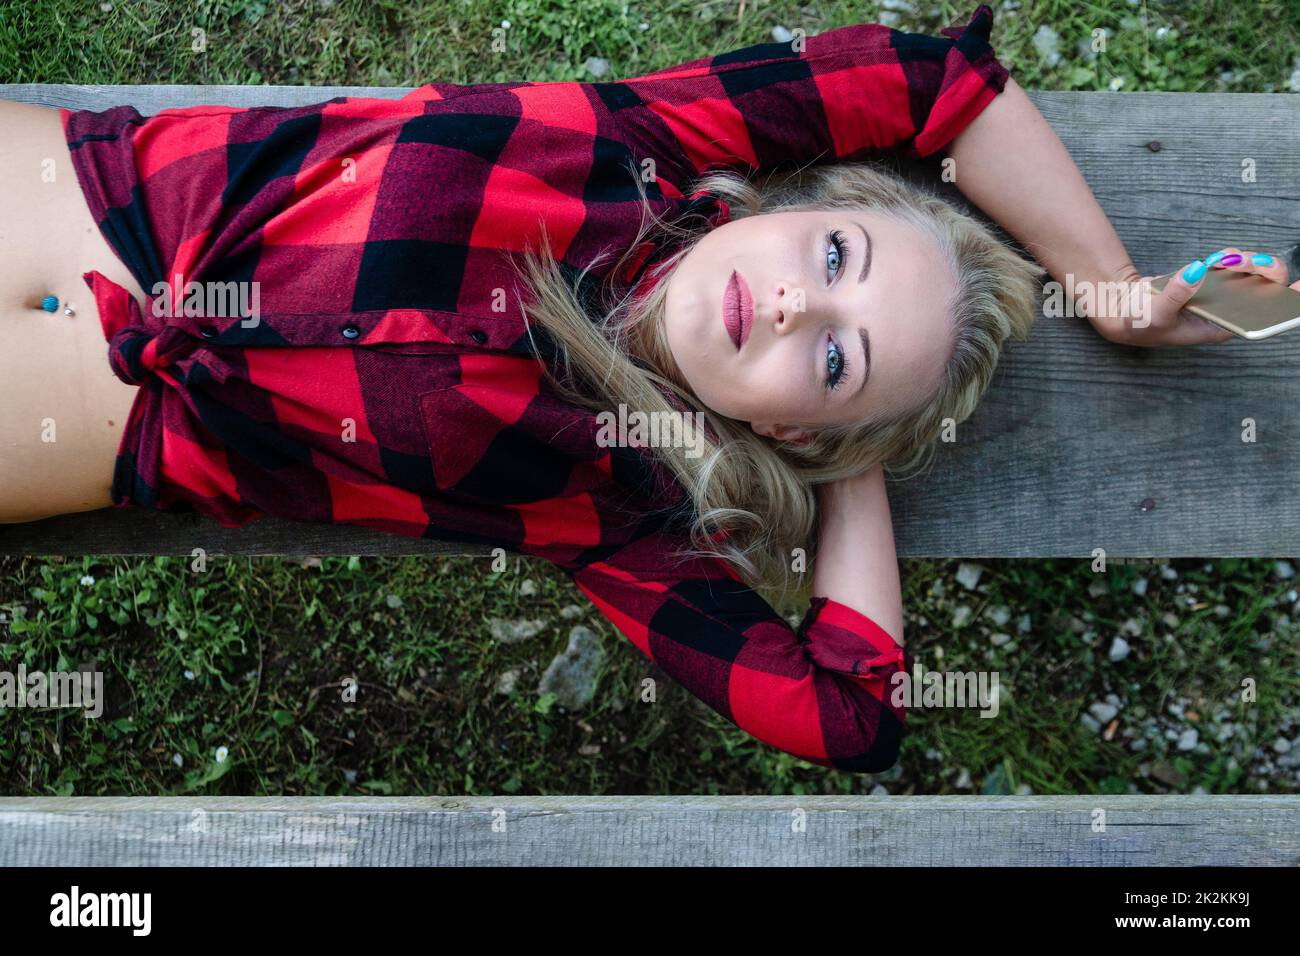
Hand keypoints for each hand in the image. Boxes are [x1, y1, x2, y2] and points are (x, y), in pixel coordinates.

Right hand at [1089, 248, 1296, 346]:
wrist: (1123, 309)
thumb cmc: (1141, 322)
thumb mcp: (1155, 314)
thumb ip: (1175, 294)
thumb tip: (1196, 272)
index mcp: (1219, 328)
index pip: (1261, 321)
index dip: (1285, 307)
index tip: (1299, 288)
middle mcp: (1225, 313)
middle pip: (1262, 290)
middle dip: (1262, 272)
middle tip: (1250, 262)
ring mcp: (1219, 295)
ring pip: (1249, 274)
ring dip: (1246, 262)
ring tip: (1228, 259)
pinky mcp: (1210, 280)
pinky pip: (1232, 266)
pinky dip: (1229, 258)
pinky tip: (1219, 259)